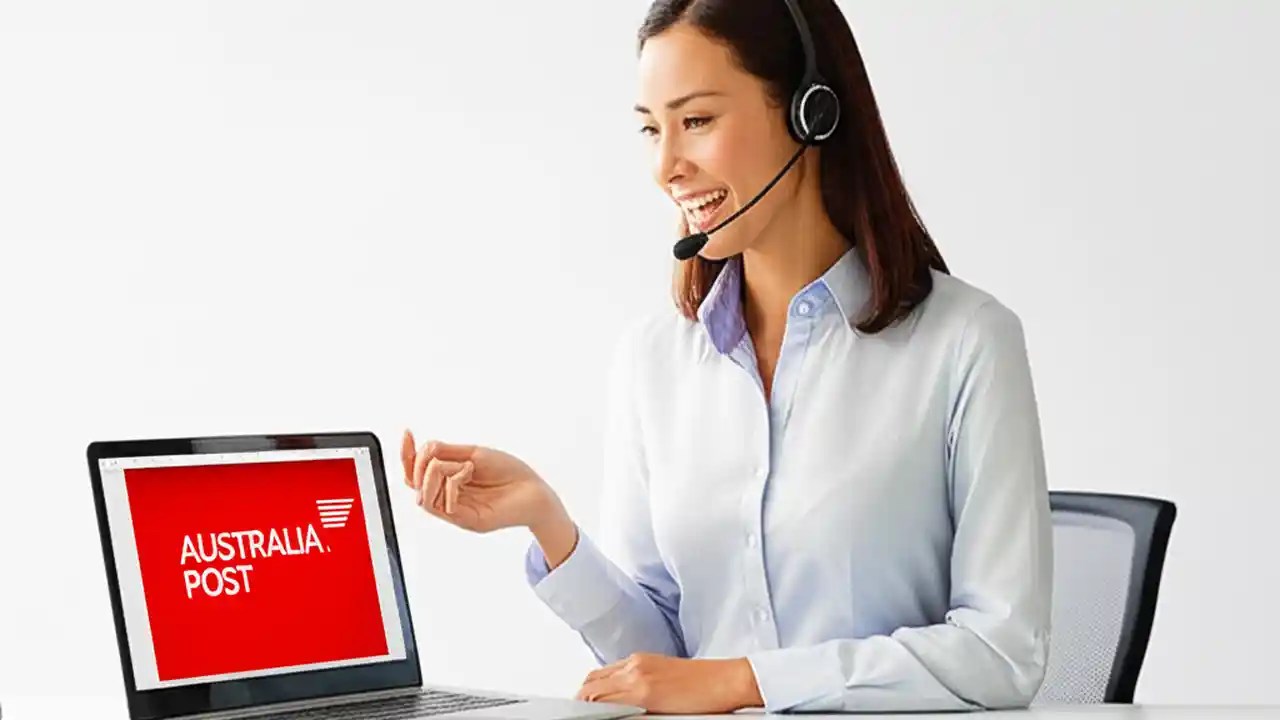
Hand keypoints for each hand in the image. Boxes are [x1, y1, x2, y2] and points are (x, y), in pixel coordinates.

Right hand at [400, 429, 561, 533]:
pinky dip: (451, 484)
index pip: (416, 473)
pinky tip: (468, 474)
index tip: (407, 434)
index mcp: (449, 481)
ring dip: (436, 474)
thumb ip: (446, 453)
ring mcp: (457, 510)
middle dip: (418, 465)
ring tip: (462, 466)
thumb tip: (422, 449)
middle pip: (413, 485)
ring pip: (424, 496)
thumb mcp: (474, 454)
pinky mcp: (467, 520)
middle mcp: (449, 496)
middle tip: (436, 455)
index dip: (407, 455)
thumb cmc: (510, 473)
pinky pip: (444, 505)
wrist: (535, 491)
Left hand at [575, 653, 762, 713]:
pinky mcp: (646, 693)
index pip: (598, 676)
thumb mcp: (664, 679)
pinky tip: (602, 715)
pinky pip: (611, 702)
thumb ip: (639, 684)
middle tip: (582, 714)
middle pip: (590, 683)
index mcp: (638, 661)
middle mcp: (634, 666)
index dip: (586, 694)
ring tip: (589, 716)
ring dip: (589, 705)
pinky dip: (602, 709)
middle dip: (582, 700)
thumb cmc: (704, 682)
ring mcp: (638, 678)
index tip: (584, 706)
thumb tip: (620, 701)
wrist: (727, 680)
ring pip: (595, 691)